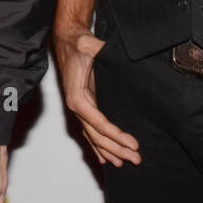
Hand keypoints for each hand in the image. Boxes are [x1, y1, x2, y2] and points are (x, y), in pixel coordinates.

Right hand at [56, 30, 139, 165]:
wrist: (66, 40)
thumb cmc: (77, 44)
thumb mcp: (90, 46)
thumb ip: (102, 51)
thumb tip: (118, 55)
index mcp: (77, 97)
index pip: (98, 123)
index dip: (116, 136)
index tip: (133, 143)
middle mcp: (76, 106)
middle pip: (96, 135)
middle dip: (116, 149)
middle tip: (135, 158)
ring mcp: (79, 108)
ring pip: (93, 137)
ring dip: (108, 151)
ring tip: (123, 163)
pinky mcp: (83, 106)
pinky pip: (90, 131)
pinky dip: (97, 146)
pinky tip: (105, 157)